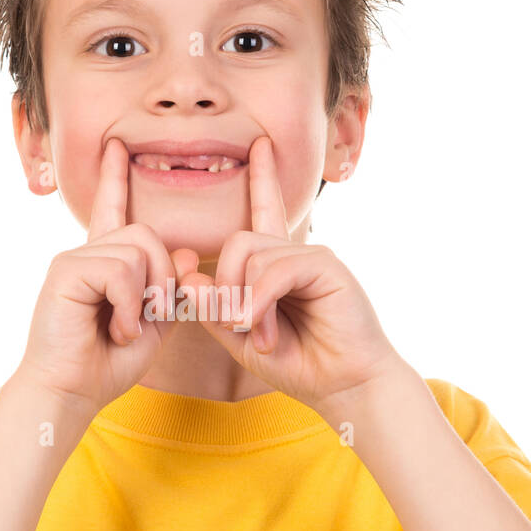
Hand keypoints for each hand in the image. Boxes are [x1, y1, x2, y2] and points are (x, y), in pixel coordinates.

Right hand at [16, 137, 180, 416]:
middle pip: (148, 235)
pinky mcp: (66, 270)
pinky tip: (117, 329)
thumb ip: (170, 291)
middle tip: (146, 320)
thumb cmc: (106, 364)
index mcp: (106, 263)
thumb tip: (182, 253)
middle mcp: (88, 253)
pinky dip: (130, 305)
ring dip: (146, 298)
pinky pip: (122, 269)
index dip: (116, 178)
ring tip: (126, 330)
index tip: (117, 146)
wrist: (71, 392)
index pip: (114, 210)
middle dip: (162, 279)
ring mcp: (74, 258)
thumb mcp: (153, 326)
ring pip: (139, 250)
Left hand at [173, 135, 403, 417]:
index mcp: (275, 265)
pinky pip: (274, 269)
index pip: (262, 212)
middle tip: (235, 327)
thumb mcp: (239, 337)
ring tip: (257, 336)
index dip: (261, 178)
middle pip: (236, 242)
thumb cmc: (298, 363)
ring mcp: (311, 255)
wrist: (344, 386)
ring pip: (250, 254)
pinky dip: (259, 302)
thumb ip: (212, 307)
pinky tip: (261, 330)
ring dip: (243, 301)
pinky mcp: (325, 265)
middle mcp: (293, 253)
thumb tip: (186, 272)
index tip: (260, 144)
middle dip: (224, 285)